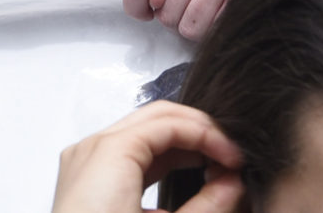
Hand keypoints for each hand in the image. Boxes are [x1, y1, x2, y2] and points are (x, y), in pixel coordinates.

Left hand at [50, 101, 243, 212]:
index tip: (238, 160)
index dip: (211, 135)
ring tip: (217, 170)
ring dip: (182, 146)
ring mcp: (84, 164)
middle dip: (198, 132)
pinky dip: (160, 162)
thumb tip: (234, 183)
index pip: (169, 122)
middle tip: (231, 158)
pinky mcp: (86, 183)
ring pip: (140, 135)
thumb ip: (208, 207)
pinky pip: (126, 157)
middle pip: (153, 119)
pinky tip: (187, 180)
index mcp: (109, 153)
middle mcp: (91, 149)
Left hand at [123, 0, 273, 42]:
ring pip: (187, 27)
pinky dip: (213, 29)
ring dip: (194, 25)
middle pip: (164, 11)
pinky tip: (223, 10)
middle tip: (192, 0)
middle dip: (173, 15)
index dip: (134, 4)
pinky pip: (211, 32)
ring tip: (208, 5)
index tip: (143, 11)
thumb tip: (151, 6)